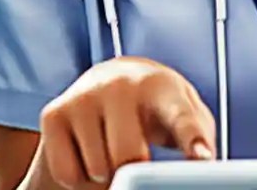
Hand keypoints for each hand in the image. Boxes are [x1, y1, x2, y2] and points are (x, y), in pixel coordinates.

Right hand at [34, 57, 215, 188]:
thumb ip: (198, 139)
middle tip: (138, 157)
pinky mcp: (54, 113)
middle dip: (134, 171)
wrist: (109, 79)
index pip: (181, 117)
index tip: (202, 156)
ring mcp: (84, 96)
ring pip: (98, 169)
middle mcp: (121, 85)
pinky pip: (67, 174)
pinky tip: (88, 150)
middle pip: (129, 157)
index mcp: (162, 87)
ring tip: (112, 147)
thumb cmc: (156, 106)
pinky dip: (79, 177)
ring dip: (107, 173)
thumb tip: (202, 166)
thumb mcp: (187, 114)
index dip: (192, 138)